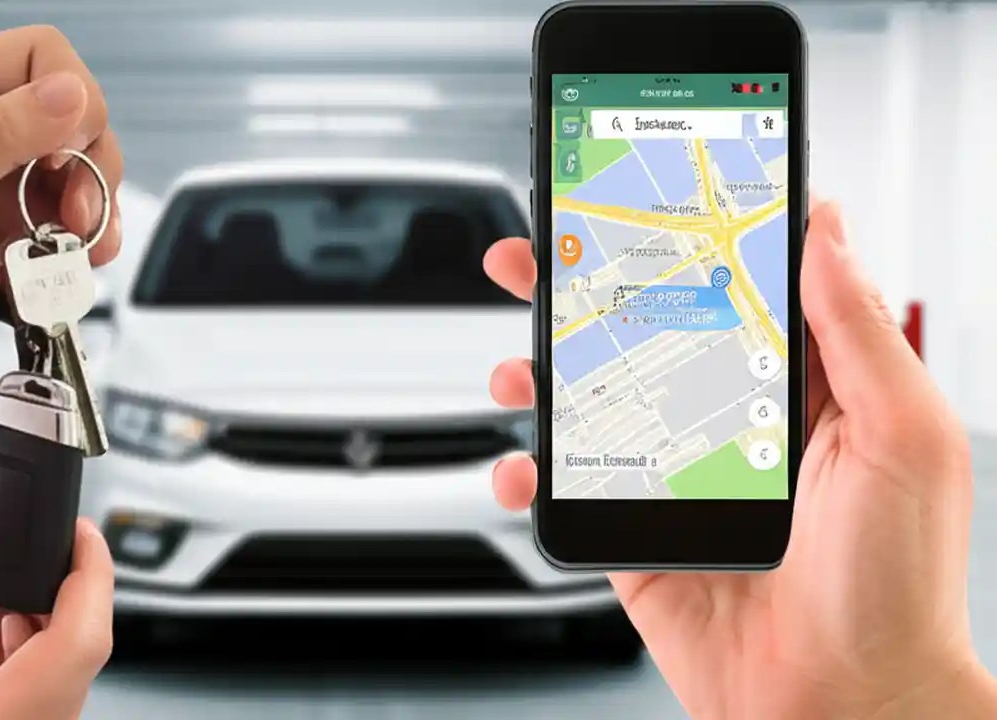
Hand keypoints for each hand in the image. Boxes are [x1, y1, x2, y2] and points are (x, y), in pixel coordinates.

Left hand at [0, 25, 121, 401]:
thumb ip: (1, 132)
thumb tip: (70, 95)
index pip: (41, 56)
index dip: (71, 100)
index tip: (65, 155)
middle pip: (76, 116)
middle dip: (90, 167)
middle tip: (76, 212)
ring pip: (82, 172)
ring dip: (93, 211)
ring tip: (75, 247)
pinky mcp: (13, 228)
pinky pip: (74, 221)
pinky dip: (84, 244)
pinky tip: (70, 264)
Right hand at [483, 203, 996, 718]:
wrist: (845, 706)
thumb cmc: (899, 587)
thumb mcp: (903, 438)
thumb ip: (859, 331)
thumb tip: (825, 228)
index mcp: (800, 388)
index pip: (731, 288)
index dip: (682, 239)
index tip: (639, 201)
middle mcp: (729, 421)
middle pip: (641, 333)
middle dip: (580, 290)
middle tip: (536, 256)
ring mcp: (675, 475)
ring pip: (590, 401)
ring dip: (539, 375)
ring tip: (518, 370)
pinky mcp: (633, 530)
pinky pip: (566, 489)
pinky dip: (527, 472)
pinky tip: (522, 467)